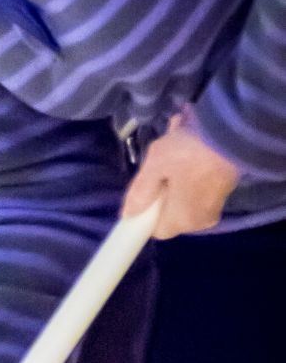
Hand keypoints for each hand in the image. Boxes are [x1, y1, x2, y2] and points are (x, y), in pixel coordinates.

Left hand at [123, 117, 237, 238]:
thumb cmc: (189, 152)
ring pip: (183, 193)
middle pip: (170, 211)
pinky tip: (185, 137)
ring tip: (173, 140)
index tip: (143, 190)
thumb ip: (141, 191)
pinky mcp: (225, 187)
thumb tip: (128, 214)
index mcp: (183, 220)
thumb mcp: (156, 166)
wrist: (234, 131)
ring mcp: (215, 203)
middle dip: (161, 188)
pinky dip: (189, 165)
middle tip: (160, 161)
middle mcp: (201, 219)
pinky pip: (198, 181)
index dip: (146, 214)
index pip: (157, 230)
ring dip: (174, 170)